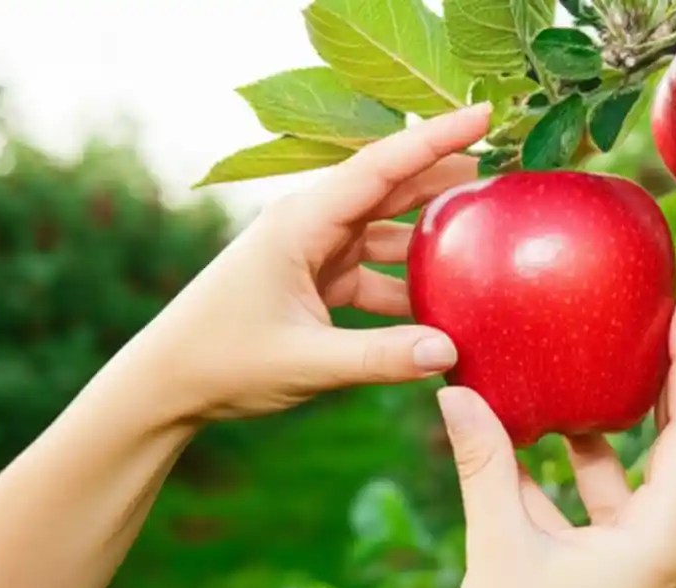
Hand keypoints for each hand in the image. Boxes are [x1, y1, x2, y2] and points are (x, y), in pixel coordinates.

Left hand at [121, 104, 491, 422]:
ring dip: (431, 236)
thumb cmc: (222, 362)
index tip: (484, 115)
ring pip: (388, 231)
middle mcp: (310, 225)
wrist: (168, 383)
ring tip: (488, 232)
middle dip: (446, 176)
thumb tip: (449, 350)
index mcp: (301, 222)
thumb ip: (379, 358)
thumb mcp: (306, 361)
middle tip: (507, 171)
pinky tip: (446, 304)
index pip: (380, 166)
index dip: (435, 139)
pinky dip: (410, 284)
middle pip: (391, 188)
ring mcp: (315, 251)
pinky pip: (377, 272)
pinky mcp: (318, 280)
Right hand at [439, 295, 675, 587]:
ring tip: (584, 369)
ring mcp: (648, 568)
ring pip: (636, 480)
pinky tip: (540, 440)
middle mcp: (670, 551)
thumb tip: (455, 392)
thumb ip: (484, 466)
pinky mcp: (623, 581)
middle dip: (660, 385)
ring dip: (607, 432)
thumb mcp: (500, 547)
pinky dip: (581, 478)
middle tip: (649, 319)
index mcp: (662, 541)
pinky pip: (611, 511)